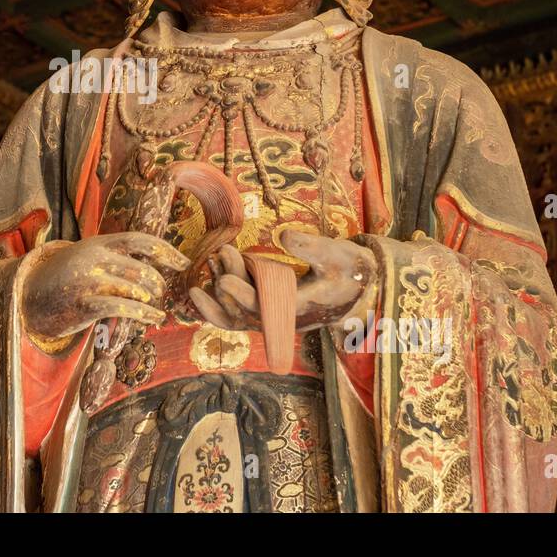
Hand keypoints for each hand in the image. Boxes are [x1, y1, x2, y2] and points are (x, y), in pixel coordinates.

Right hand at [22, 232, 189, 343]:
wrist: (29, 295)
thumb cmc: (67, 278)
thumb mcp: (89, 257)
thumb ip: (116, 256)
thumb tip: (155, 262)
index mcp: (99, 242)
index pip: (140, 240)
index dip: (166, 250)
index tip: (184, 262)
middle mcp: (95, 258)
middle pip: (142, 268)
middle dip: (158, 284)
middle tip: (162, 294)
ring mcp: (88, 280)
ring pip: (135, 289)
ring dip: (152, 301)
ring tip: (157, 310)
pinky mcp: (84, 304)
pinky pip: (123, 307)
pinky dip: (144, 314)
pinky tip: (154, 318)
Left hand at [191, 232, 375, 332]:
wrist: (357, 287)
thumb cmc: (349, 270)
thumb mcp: (337, 254)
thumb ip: (312, 246)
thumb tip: (283, 236)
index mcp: (299, 309)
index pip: (263, 309)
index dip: (241, 295)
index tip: (222, 279)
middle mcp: (282, 319)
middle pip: (244, 310)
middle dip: (230, 281)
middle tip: (223, 250)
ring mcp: (271, 318)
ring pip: (235, 318)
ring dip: (217, 295)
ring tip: (210, 262)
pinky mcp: (265, 310)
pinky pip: (234, 316)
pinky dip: (215, 307)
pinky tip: (198, 291)